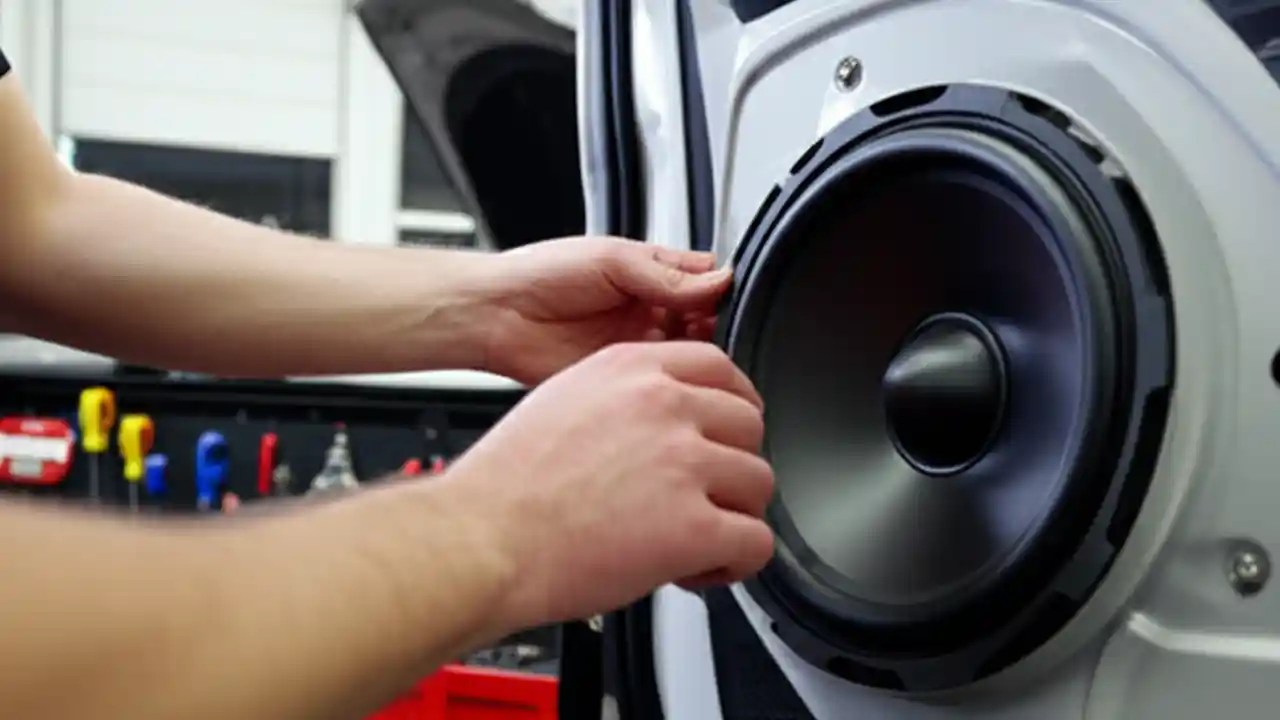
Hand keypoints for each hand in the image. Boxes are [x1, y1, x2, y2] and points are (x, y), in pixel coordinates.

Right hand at [444, 342, 774, 627]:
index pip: (721, 367)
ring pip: (759, 482)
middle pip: (748, 425)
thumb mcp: (563, 400)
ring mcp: (684, 463)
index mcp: (632, 369)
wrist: (481, 540)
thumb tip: (662, 420)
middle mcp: (664, 405)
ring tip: (693, 539)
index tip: (727, 431)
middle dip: (731, 465)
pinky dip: (736, 562)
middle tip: (700, 495)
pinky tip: (697, 568)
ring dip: (734, 515)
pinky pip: (755, 541)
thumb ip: (624, 399)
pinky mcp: (694, 526)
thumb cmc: (504, 488)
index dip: (734, 405)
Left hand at [480, 237, 731, 383]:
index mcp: (646, 273)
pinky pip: (657, 380)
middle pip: (700, 319)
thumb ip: (667, 275)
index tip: (724, 296)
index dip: (716, 289)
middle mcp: (645, 309)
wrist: (495, 314)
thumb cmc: (539, 275)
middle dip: (709, 323)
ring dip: (693, 351)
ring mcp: (634, 343)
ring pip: (684, 352)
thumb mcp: (613, 260)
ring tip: (690, 346)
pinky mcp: (621, 375)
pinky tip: (670, 370)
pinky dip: (669, 378)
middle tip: (706, 324)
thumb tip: (718, 280)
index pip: (701, 280)